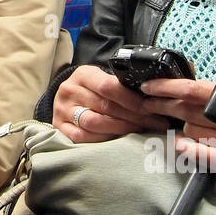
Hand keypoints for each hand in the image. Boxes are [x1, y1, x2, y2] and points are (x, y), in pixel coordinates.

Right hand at [53, 64, 170, 142]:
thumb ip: (121, 85)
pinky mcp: (59, 128)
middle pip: (105, 106)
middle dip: (135, 116)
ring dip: (122, 128)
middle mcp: (69, 91)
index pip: (109, 86)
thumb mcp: (102, 79)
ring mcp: (62, 111)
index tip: (152, 107)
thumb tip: (154, 94)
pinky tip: (120, 139)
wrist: (65, 99)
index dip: (132, 99)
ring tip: (142, 130)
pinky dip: (104, 139)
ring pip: (95, 123)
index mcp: (83, 74)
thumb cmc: (91, 90)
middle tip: (156, 123)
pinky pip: (83, 137)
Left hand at [139, 77, 215, 178]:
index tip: (148, 86)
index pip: (194, 90)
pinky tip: (180, 143)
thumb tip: (188, 89)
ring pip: (191, 133)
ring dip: (181, 126)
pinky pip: (203, 156)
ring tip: (180, 122)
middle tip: (147, 102)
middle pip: (186, 112)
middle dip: (162, 106)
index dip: (166, 87)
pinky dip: (189, 149)